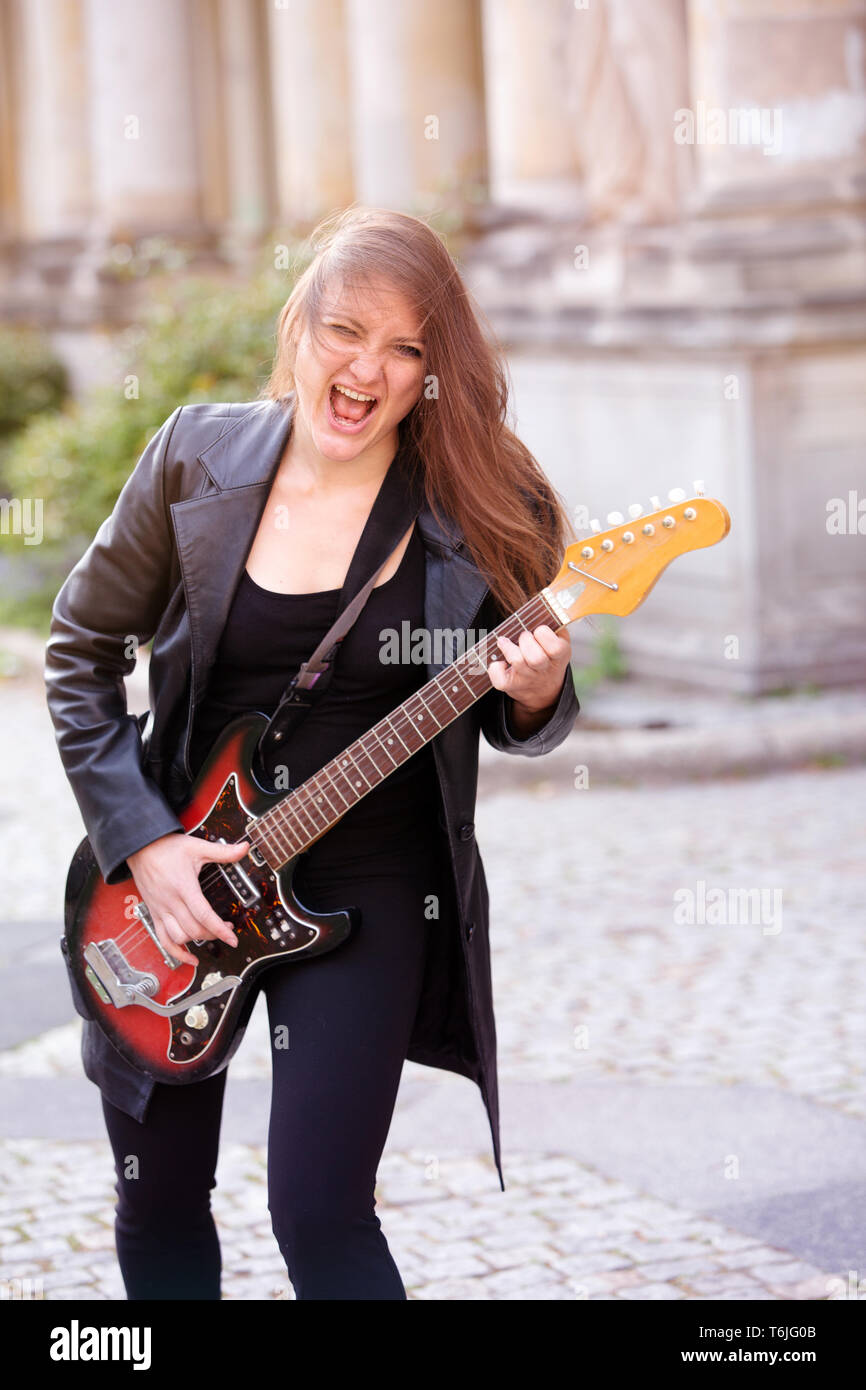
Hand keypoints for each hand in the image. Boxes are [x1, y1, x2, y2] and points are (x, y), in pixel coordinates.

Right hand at [127, 832, 250, 966]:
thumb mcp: (197, 847)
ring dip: (196, 941)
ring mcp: (160, 909)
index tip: (232, 939)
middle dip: (213, 934)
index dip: (219, 929)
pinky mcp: (154, 914)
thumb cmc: (166, 847)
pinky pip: (163, 939)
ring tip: (210, 935)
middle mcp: (171, 901)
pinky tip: (189, 958)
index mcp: (184, 886)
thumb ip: (222, 851)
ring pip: (179, 937)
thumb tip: (244, 848)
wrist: (139, 848)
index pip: (203, 915)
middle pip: (194, 929)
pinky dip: (176, 953)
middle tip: (226, 929)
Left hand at [487, 623, 571, 729]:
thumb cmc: (549, 654)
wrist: (545, 687)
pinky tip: (500, 662)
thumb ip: (555, 622)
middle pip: (536, 658)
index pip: (556, 647)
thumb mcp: (559, 639)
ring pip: (518, 662)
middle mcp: (546, 670)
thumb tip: (549, 597)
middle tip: (523, 636)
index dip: (544, 635)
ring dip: (508, 648)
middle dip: (525, 640)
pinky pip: (500, 679)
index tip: (539, 630)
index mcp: (560, 655)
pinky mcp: (512, 686)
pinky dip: (495, 668)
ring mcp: (528, 679)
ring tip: (504, 642)